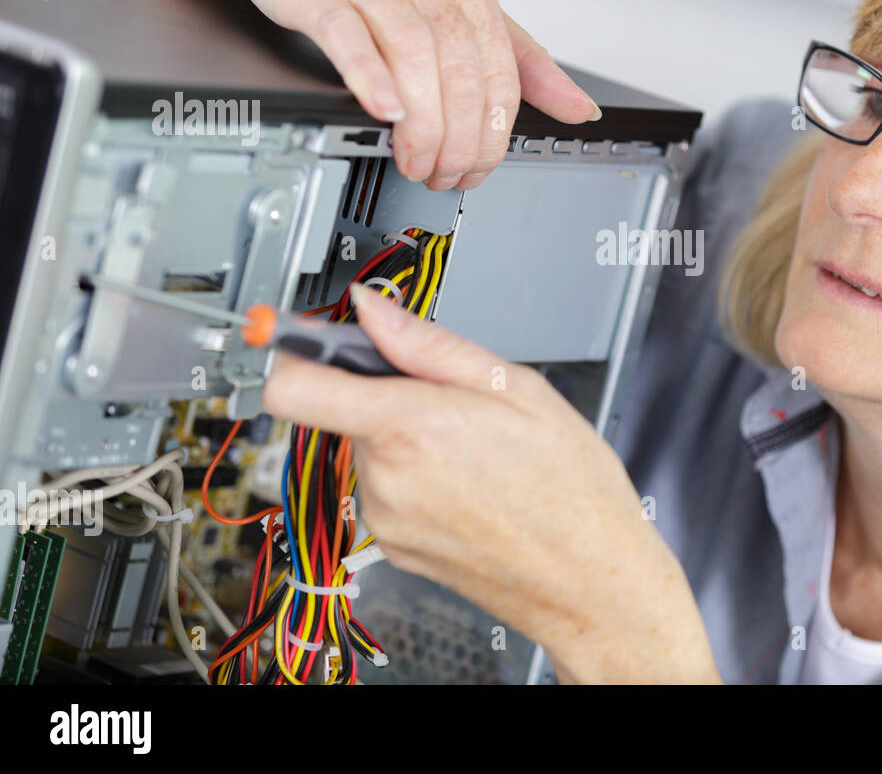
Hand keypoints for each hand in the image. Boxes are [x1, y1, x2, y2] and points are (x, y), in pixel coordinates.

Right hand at [98, 0, 599, 189]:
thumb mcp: (460, 2)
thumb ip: (520, 59)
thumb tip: (580, 108)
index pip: (499, 71)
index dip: (494, 132)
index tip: (479, 168)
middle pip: (460, 69)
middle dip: (458, 137)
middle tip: (444, 174)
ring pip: (413, 54)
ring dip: (422, 121)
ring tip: (416, 159)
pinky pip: (348, 33)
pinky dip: (370, 76)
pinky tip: (383, 111)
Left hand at [260, 284, 720, 683]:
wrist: (591, 579)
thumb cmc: (570, 488)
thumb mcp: (517, 388)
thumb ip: (430, 345)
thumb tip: (374, 309)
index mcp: (410, 427)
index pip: (294, 387)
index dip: (283, 353)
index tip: (288, 336)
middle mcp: (386, 478)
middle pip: (346, 411)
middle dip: (389, 396)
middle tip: (454, 402)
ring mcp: (386, 519)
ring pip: (372, 452)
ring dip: (409, 442)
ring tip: (477, 452)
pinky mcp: (393, 548)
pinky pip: (387, 492)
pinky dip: (418, 480)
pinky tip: (470, 486)